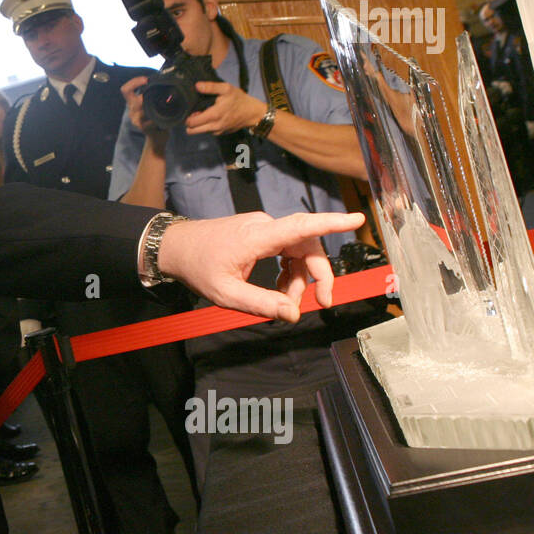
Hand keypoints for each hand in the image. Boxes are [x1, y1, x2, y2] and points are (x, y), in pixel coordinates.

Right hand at [121, 76, 162, 136]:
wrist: (157, 136)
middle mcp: (132, 110)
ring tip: (162, 106)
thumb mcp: (151, 104)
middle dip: (145, 95)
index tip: (146, 80)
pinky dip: (156, 118)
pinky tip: (160, 118)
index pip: (125, 90)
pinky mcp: (142, 127)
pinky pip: (148, 120)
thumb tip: (160, 80)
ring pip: (141, 108)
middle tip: (157, 94)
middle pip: (133, 99)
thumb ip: (151, 94)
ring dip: (152, 106)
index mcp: (132, 103)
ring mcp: (136, 119)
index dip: (134, 82)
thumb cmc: (157, 117)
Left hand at [157, 211, 365, 320]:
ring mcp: (262, 227)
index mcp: (257, 237)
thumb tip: (293, 314)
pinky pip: (287, 250)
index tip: (357, 219)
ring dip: (299, 277)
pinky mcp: (260, 233)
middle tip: (321, 303)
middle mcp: (264, 226)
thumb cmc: (197, 267)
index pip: (301, 226)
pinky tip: (279, 288)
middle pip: (307, 245)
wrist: (175, 247)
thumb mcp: (226, 294)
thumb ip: (261, 304)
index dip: (332, 223)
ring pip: (298, 250)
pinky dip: (289, 271)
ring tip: (286, 302)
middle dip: (318, 275)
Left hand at [184, 81, 266, 135]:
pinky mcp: (221, 134)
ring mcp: (217, 132)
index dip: (188, 117)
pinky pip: (208, 132)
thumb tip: (197, 86)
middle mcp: (213, 127)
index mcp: (213, 116)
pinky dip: (207, 126)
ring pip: (199, 132)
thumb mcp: (226, 89)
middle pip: (192, 131)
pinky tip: (212, 117)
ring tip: (204, 114)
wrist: (253, 113)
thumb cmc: (239, 99)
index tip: (192, 110)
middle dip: (190, 123)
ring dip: (198, 125)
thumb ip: (211, 87)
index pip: (191, 123)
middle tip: (196, 113)